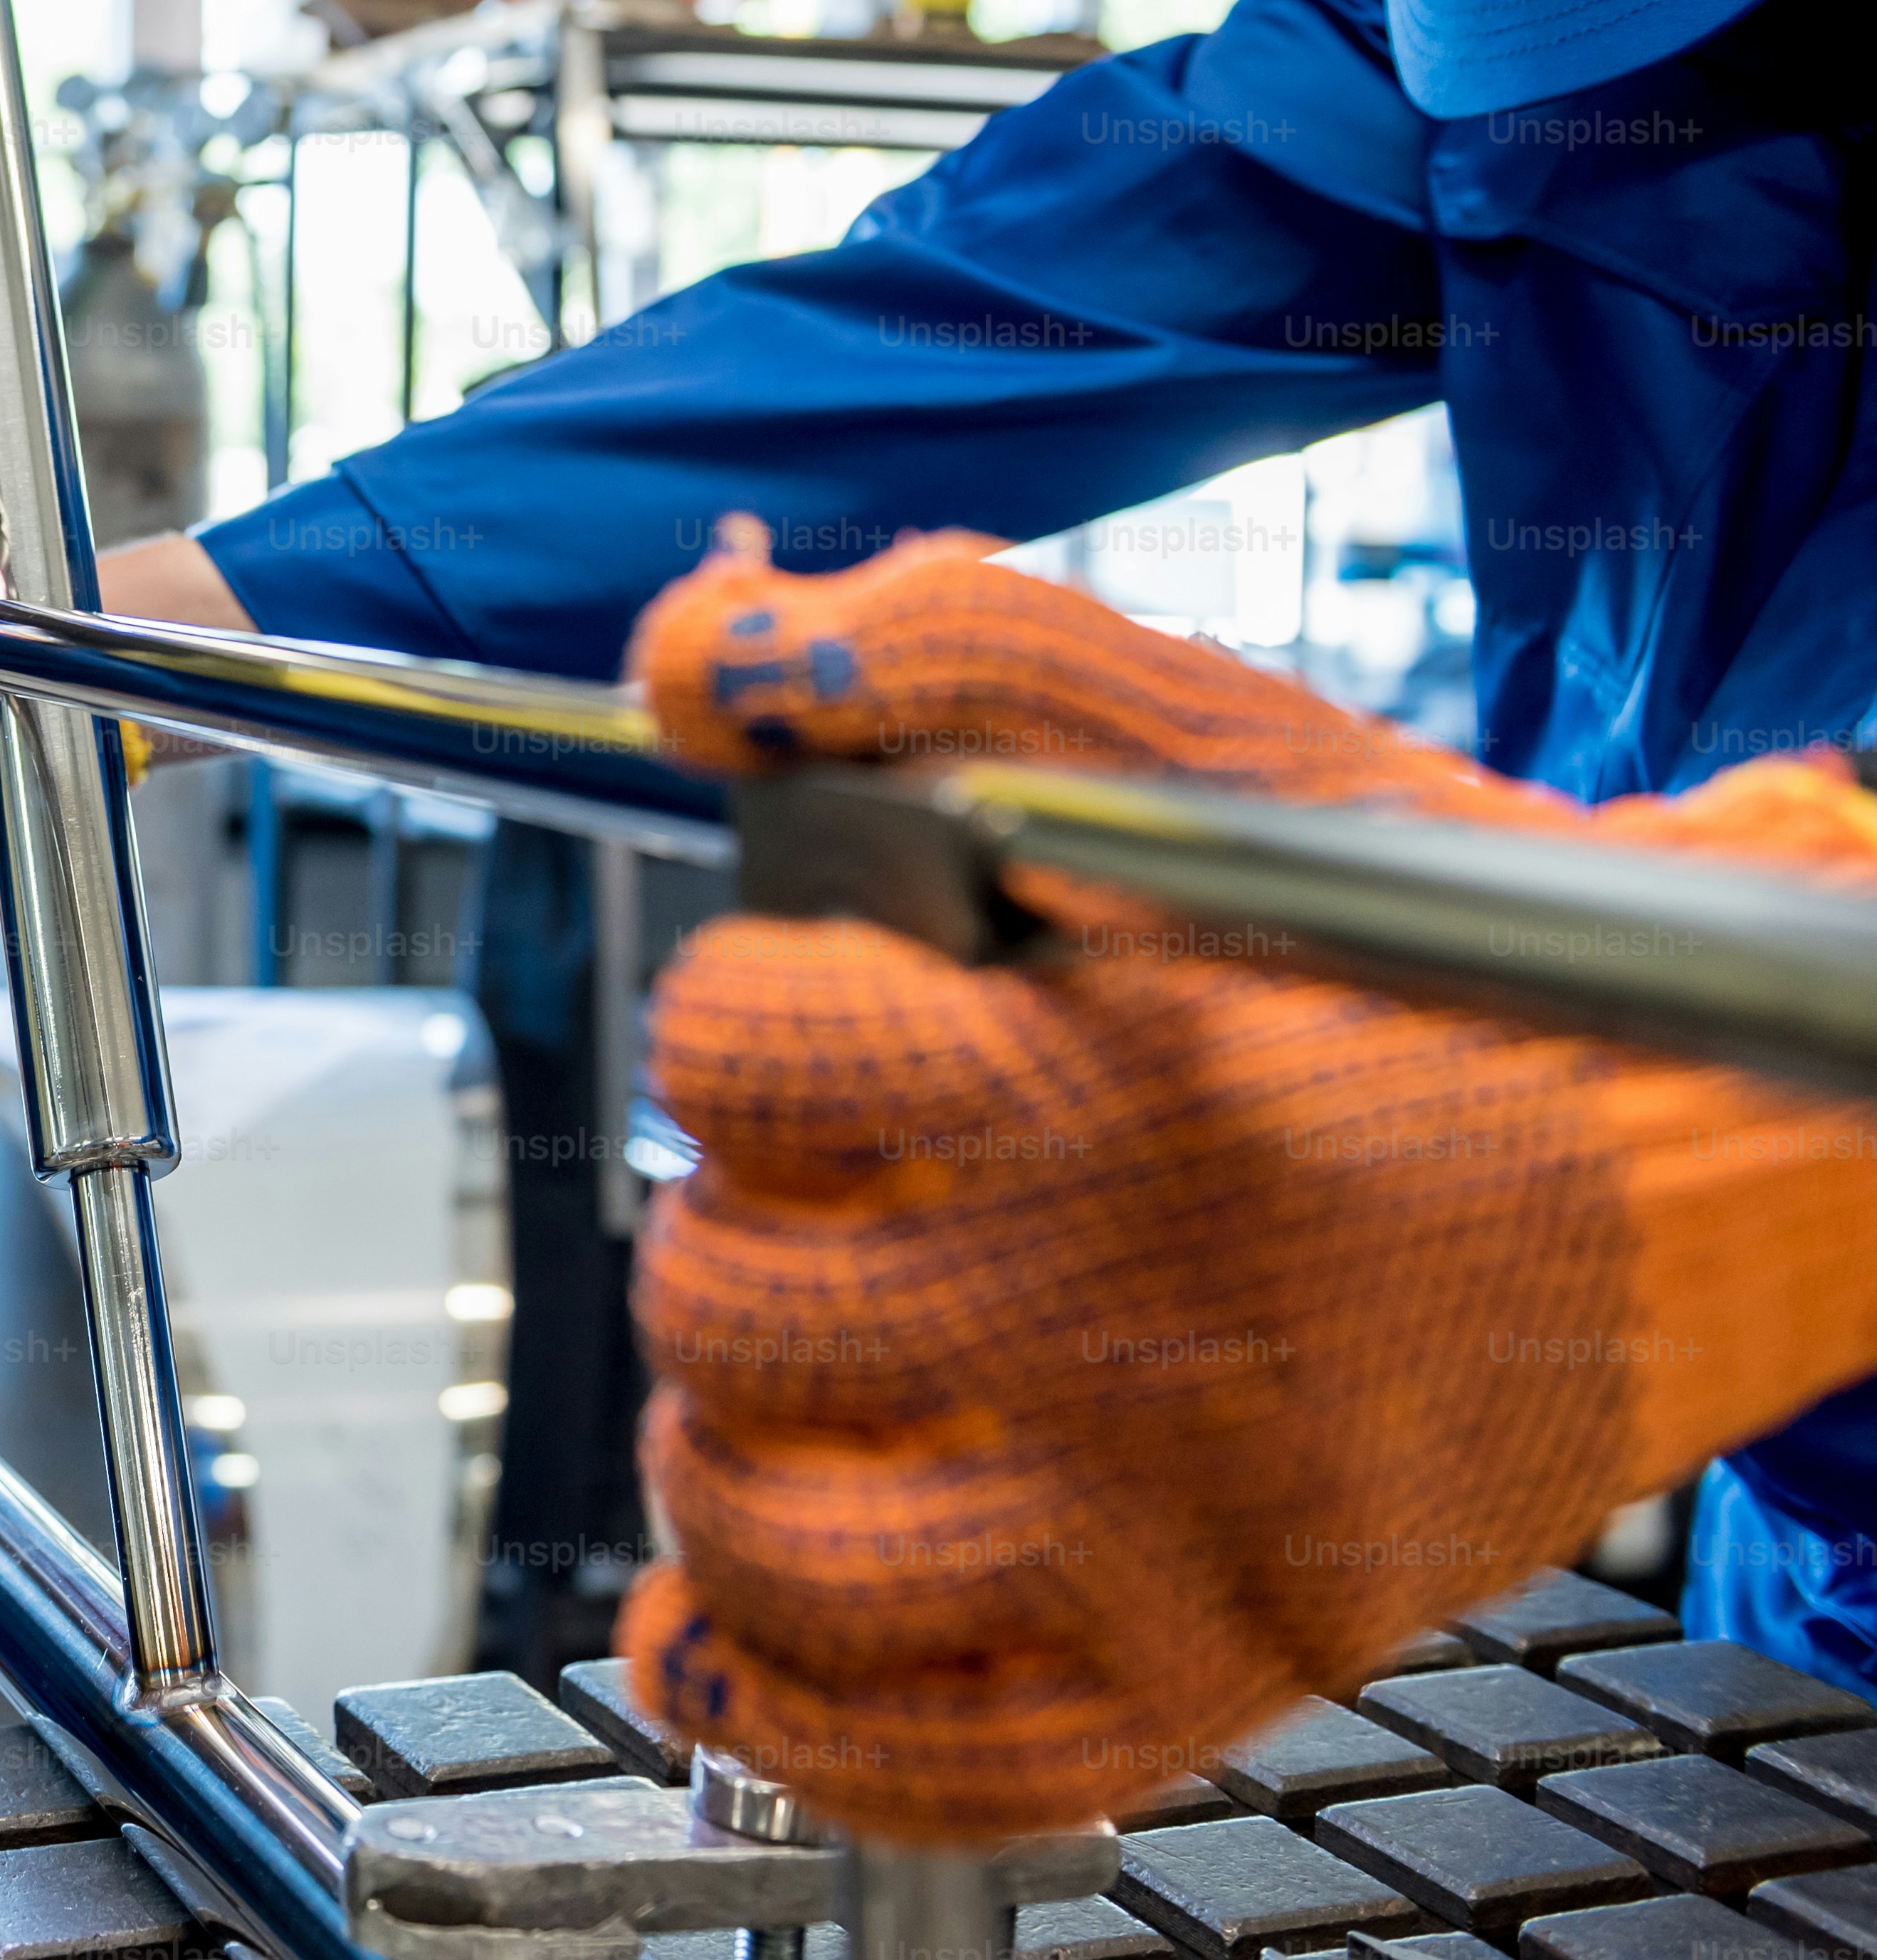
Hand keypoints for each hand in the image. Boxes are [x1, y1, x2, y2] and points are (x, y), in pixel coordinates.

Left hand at [618, 526, 1876, 1839]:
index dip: (731, 1020)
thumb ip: (937, 653)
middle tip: (809, 1206)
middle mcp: (1151, 1310)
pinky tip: (745, 1606)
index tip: (791, 1019)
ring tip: (781, 1387)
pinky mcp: (1221, 1661)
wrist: (1703, 1156)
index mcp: (1130, 1073)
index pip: (759, 1059)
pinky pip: (924, 1752)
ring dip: (723, 1460)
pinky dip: (783, 1696)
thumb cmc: (1414, 945)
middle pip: (738, 1308)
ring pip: (790, 1547)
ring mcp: (1186, 1521)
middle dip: (723, 1234)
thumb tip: (702, 661)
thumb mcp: (1196, 745)